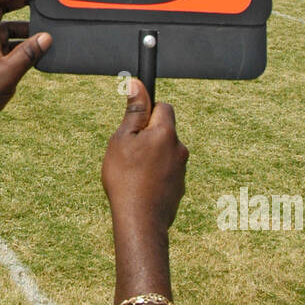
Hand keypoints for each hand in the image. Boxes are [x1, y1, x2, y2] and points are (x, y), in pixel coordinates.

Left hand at [0, 0, 50, 136]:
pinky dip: (19, 45)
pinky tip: (34, 54)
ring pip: (3, 28)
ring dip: (23, 29)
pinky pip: (4, 45)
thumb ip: (28, 54)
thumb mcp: (6, 75)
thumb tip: (46, 38)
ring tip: (44, 36)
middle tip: (40, 7)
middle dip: (19, 4)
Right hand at [101, 79, 188, 235]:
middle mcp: (180, 148)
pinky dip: (155, 175)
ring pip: (164, 152)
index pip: (164, 106)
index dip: (147, 112)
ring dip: (151, 156)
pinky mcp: (180, 187)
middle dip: (147, 136)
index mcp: (166, 133)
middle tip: (128, 152)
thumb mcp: (122, 140)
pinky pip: (166, 172)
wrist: (140, 221)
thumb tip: (138, 84)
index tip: (134, 124)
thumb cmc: (126, 178)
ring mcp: (182, 170)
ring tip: (132, 174)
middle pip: (164, 131)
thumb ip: (133, 112)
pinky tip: (140, 187)